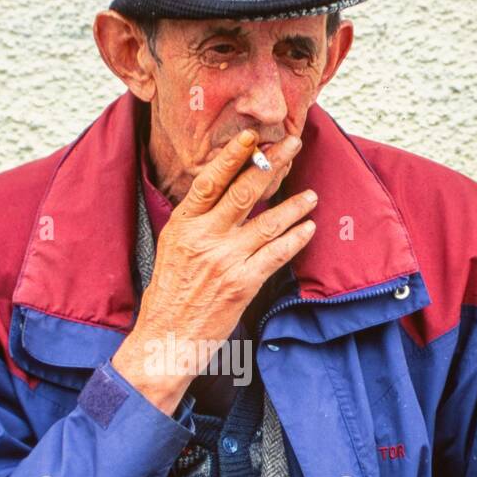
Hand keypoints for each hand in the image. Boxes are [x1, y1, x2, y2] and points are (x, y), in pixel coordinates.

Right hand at [111, 128, 316, 413]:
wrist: (166, 340)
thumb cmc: (168, 296)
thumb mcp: (170, 249)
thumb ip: (194, 223)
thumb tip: (220, 197)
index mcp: (183, 225)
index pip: (210, 181)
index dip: (233, 156)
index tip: (252, 136)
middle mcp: (204, 238)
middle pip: (245, 192)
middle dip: (273, 164)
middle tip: (294, 145)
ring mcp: (225, 260)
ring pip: (268, 222)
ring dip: (294, 205)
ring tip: (310, 195)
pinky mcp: (243, 284)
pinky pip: (276, 254)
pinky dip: (295, 239)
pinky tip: (308, 229)